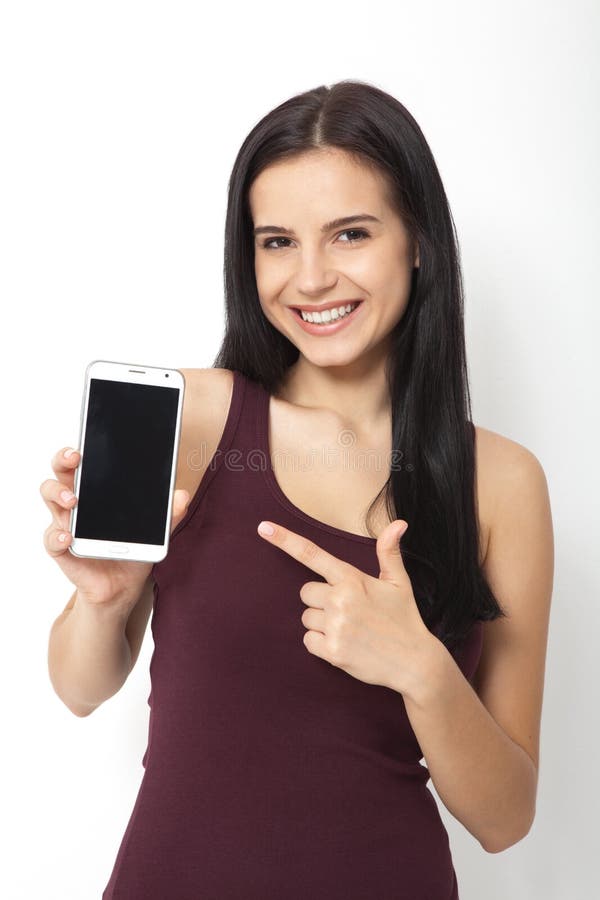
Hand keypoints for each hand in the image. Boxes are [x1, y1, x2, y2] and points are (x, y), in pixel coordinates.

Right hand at [40, 445, 190, 607]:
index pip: (83, 462)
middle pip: (60, 472)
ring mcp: (66, 523)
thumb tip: (183, 496)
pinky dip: (57, 536)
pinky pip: (51, 539)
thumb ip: (168, 513)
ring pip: (50, 497)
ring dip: (58, 493)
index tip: (88, 441)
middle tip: (77, 458)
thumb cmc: (133, 548)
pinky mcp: (63, 549)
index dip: (80, 449)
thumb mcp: (156, 530)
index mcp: (96, 490)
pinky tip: (68, 535)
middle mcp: (76, 502)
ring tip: (74, 499)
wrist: (124, 586)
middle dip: (64, 460)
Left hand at [256, 518, 436, 698]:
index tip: (263, 527)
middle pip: (305, 592)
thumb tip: (399, 523)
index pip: (312, 554)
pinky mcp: (332, 651)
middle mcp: (340, 599)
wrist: (415, 663)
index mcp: (352, 578)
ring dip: (322, 623)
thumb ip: (389, 552)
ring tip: (350, 629)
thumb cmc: (404, 618)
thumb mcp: (398, 582)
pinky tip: (344, 644)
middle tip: (348, 611)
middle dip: (321, 601)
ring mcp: (335, 626)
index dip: (285, 539)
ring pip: (307, 618)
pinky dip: (320, 644)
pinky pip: (308, 641)